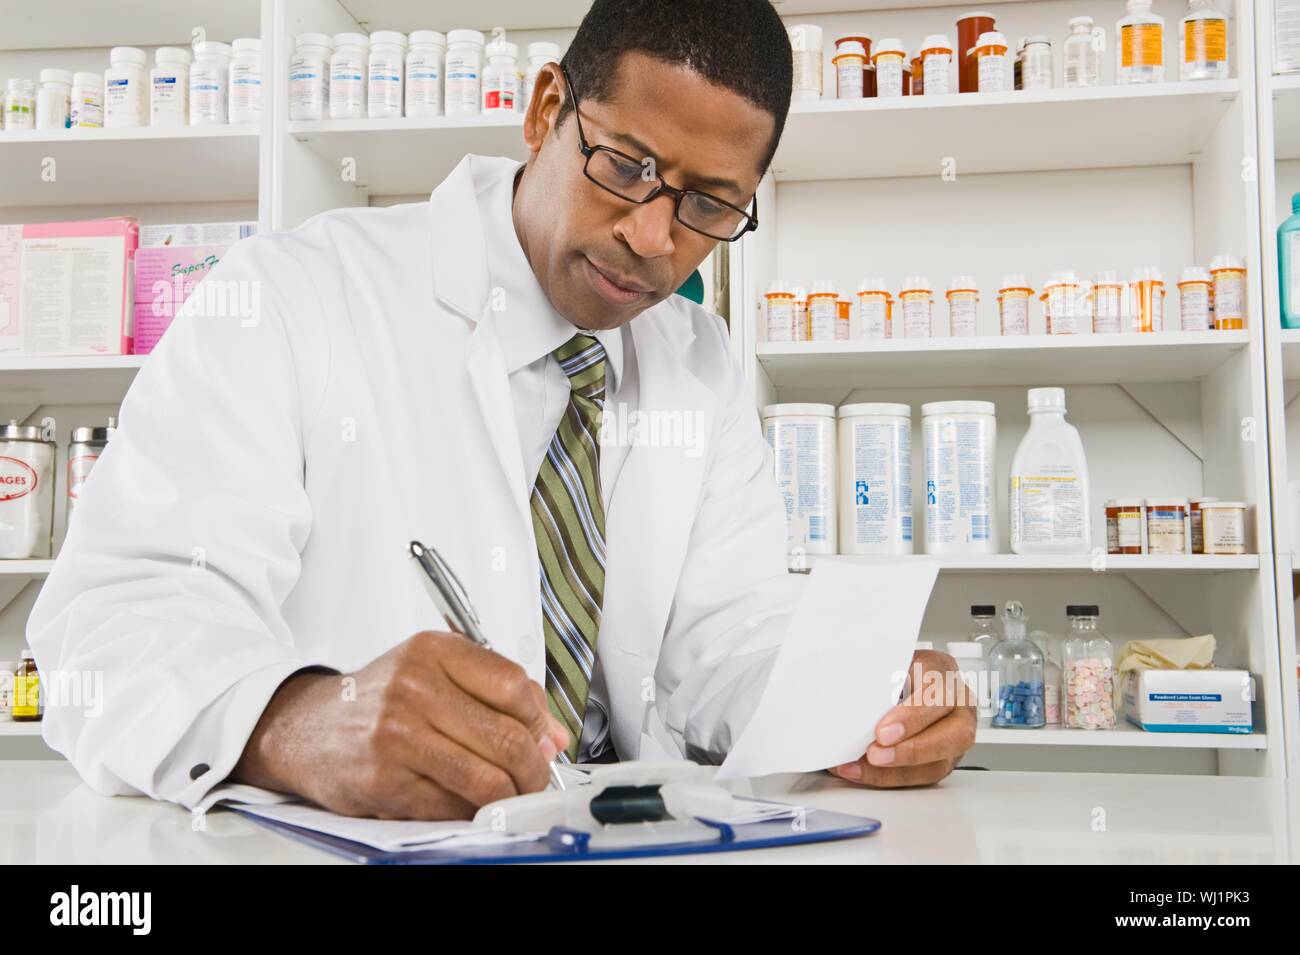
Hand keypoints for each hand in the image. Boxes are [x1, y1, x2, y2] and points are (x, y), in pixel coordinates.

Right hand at [231, 630, 570, 818]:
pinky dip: (470, 811)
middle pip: (508, 737)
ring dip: (509, 796)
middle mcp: (415, 687)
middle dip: (533, 769)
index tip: (542, 739)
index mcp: (434, 651)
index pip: (514, 685)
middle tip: (534, 778)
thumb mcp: (435, 673)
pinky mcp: (385, 780)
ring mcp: (398, 735)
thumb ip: (497, 696)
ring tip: (507, 795)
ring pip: (486, 779)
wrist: (305, 728)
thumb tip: (553, 736)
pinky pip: (452, 806)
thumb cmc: (378, 700)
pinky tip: (466, 802)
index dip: (539, 721)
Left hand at [827, 649, 976, 787]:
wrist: (898, 677)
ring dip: (898, 770)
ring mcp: (954, 735)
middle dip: (912, 750)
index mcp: (943, 672)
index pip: (939, 696)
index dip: (913, 717)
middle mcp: (958, 706)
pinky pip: (922, 776)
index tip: (883, 731)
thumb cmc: (892, 667)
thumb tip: (849, 694)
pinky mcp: (942, 758)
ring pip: (939, 762)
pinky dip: (891, 777)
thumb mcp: (885, 659)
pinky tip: (864, 772)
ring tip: (864, 767)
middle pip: (954, 735)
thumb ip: (877, 675)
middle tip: (876, 754)